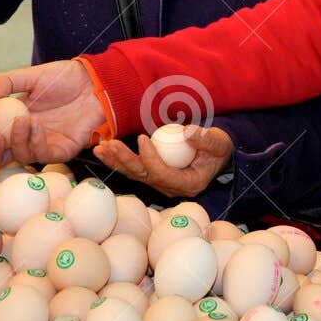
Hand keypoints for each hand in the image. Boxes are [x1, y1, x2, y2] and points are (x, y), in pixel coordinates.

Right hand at [0, 60, 104, 167]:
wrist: (94, 82)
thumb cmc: (64, 78)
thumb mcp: (31, 75)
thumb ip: (7, 82)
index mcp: (14, 120)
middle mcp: (26, 137)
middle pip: (0, 157)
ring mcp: (43, 145)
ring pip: (20, 157)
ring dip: (17, 141)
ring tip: (22, 120)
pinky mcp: (61, 151)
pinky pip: (43, 154)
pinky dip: (36, 141)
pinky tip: (36, 124)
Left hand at [94, 125, 234, 198]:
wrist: (218, 156)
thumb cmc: (219, 149)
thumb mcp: (219, 142)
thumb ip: (206, 139)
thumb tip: (188, 132)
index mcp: (188, 184)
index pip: (164, 174)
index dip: (151, 158)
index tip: (143, 138)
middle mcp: (171, 187)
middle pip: (144, 176)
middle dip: (125, 161)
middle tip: (110, 145)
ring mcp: (161, 183)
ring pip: (134, 174)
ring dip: (116, 161)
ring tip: (100, 148)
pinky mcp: (153, 175)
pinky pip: (133, 169)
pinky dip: (118, 159)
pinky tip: (104, 150)